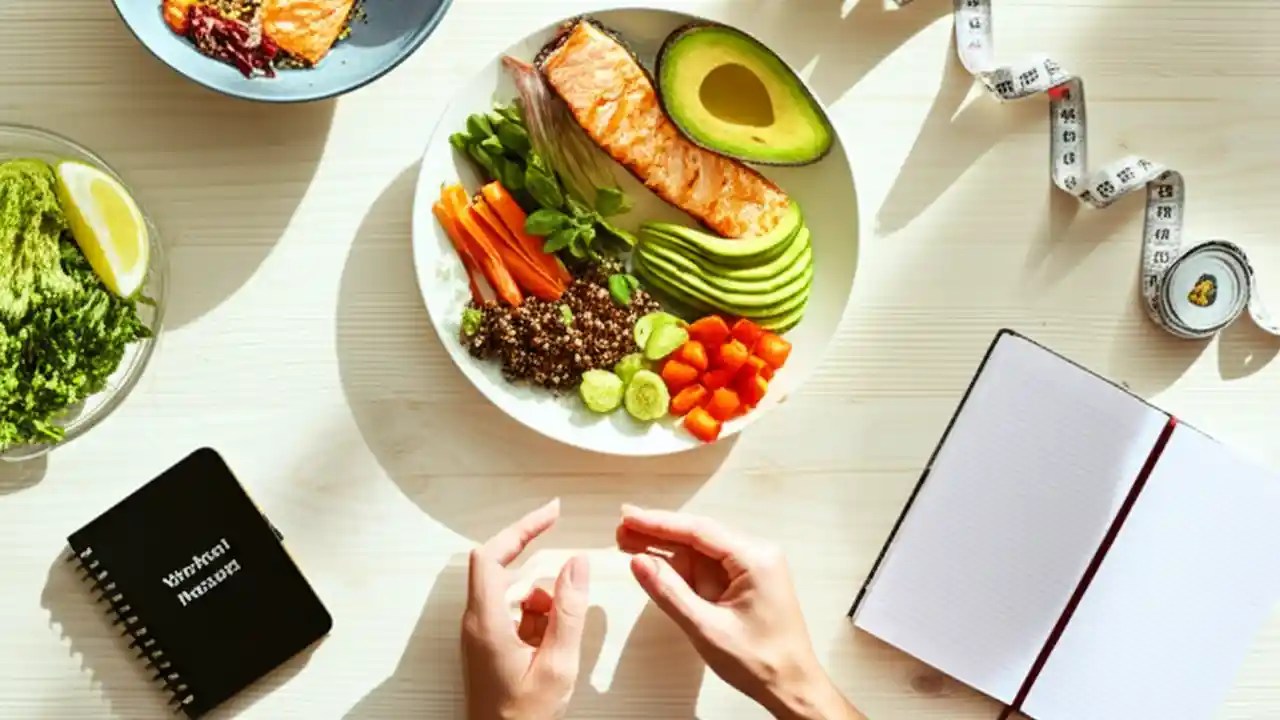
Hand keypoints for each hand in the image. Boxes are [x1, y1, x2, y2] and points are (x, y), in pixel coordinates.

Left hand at [463, 499, 589, 719]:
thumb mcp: (557, 663)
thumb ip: (568, 611)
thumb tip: (577, 565)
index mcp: (485, 622)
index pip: (491, 555)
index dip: (520, 529)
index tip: (550, 514)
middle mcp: (476, 623)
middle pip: (499, 568)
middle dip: (533, 556)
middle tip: (561, 538)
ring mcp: (480, 635)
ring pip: (511, 594)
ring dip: (540, 599)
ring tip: (559, 634)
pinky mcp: (489, 647)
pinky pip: (513, 616)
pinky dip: (536, 620)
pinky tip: (551, 646)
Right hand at [617, 506, 864, 719]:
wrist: (791, 687)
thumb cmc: (761, 662)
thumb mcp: (707, 629)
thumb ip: (670, 593)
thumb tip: (639, 562)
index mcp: (756, 560)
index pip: (699, 530)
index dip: (659, 523)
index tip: (629, 518)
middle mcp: (756, 555)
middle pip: (697, 534)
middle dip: (658, 532)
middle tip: (622, 526)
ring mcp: (751, 567)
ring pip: (699, 549)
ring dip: (665, 547)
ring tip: (628, 541)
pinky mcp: (743, 581)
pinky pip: (706, 565)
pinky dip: (679, 565)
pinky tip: (655, 561)